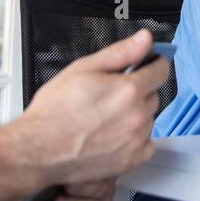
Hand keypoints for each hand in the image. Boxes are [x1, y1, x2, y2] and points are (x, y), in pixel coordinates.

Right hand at [7, 29, 165, 187]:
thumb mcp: (83, 69)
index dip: (155, 63)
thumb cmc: (54, 112)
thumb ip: (120, 52)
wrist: (38, 150)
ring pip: (149, 119)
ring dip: (136, 115)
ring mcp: (135, 140)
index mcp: (128, 90)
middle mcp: (136, 116)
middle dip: (139, 90)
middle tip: (113, 94)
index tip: (151, 63)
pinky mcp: (131, 160)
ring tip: (107, 116)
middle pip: (153, 95)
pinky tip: (115, 134)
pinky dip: (136, 139)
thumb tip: (143, 39)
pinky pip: (147, 144)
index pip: (161, 70)